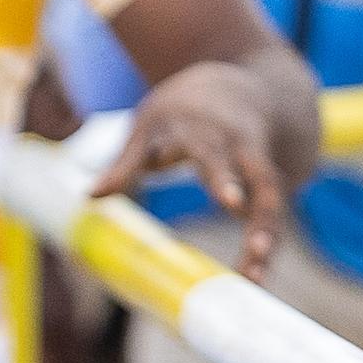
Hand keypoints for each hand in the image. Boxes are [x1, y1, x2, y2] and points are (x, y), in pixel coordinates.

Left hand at [96, 60, 294, 270]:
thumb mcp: (148, 126)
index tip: (232, 204)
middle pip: (259, 180)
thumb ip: (125, 164)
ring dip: (266, 238)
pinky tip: (254, 277)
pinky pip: (272, 214)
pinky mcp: (270, 182)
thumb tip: (90, 195)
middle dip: (261, 215)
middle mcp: (241, 148)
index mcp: (206, 131)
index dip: (225, 179)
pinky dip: (266, 243)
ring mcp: (259, 165)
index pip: (216, 155)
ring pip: (271, 202)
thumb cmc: (183, 110)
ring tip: (254, 277)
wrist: (240, 84)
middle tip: (259, 247)